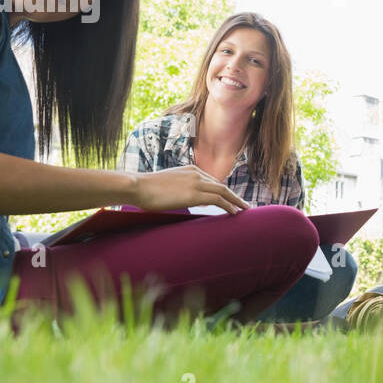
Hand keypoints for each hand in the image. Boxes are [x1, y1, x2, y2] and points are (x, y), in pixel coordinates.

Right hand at [132, 165, 249, 213]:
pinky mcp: (194, 194)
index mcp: (189, 170)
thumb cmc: (145, 189)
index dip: (222, 191)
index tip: (229, 199)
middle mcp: (196, 173)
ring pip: (223, 191)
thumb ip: (178, 189)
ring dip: (235, 201)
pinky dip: (229, 205)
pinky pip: (218, 199)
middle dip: (233, 195)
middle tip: (243, 205)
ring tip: (244, 210)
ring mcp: (196, 182)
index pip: (211, 181)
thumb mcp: (166, 185)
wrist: (137, 186)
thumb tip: (181, 198)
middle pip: (221, 185)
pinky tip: (235, 212)